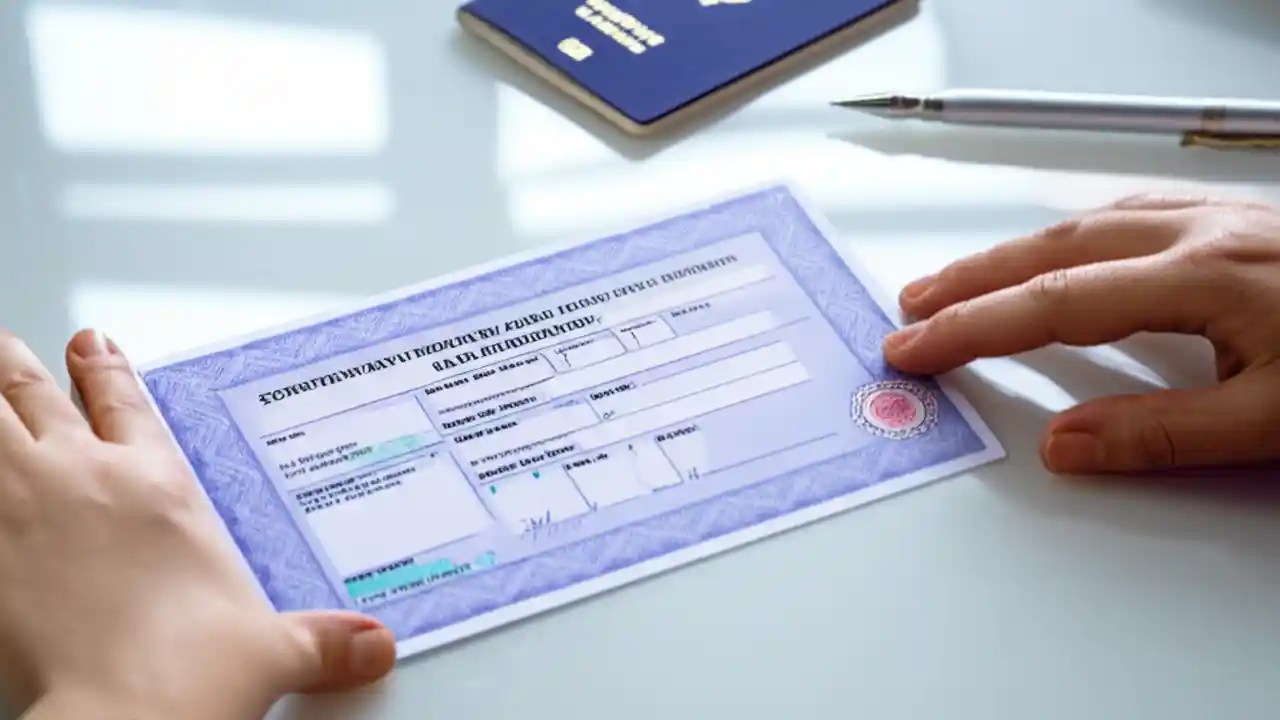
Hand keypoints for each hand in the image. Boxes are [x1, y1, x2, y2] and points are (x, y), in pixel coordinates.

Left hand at [0, 330, 396, 718]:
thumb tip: (375, 648)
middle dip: (20, 369)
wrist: (125, 709)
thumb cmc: (191, 670)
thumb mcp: (270, 651)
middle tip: (10, 349)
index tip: (93, 346)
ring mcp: (21, 502)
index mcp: (158, 486)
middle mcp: (86, 477)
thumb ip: (321, 643)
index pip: (127, 406)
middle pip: (38, 395)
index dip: (106, 372)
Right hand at [883, 195, 1279, 474]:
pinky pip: (1133, 213)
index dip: (973, 327)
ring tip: (965, 279)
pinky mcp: (1242, 221)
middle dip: (972, 279)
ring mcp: (1224, 218)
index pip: (1056, 303)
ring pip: (1090, 224)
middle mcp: (1204, 232)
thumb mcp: (1275, 421)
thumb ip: (1165, 434)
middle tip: (914, 308)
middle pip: (1056, 249)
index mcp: (1205, 275)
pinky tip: (1063, 247)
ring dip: (1016, 252)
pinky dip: (1074, 235)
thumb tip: (1063, 445)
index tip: (918, 348)